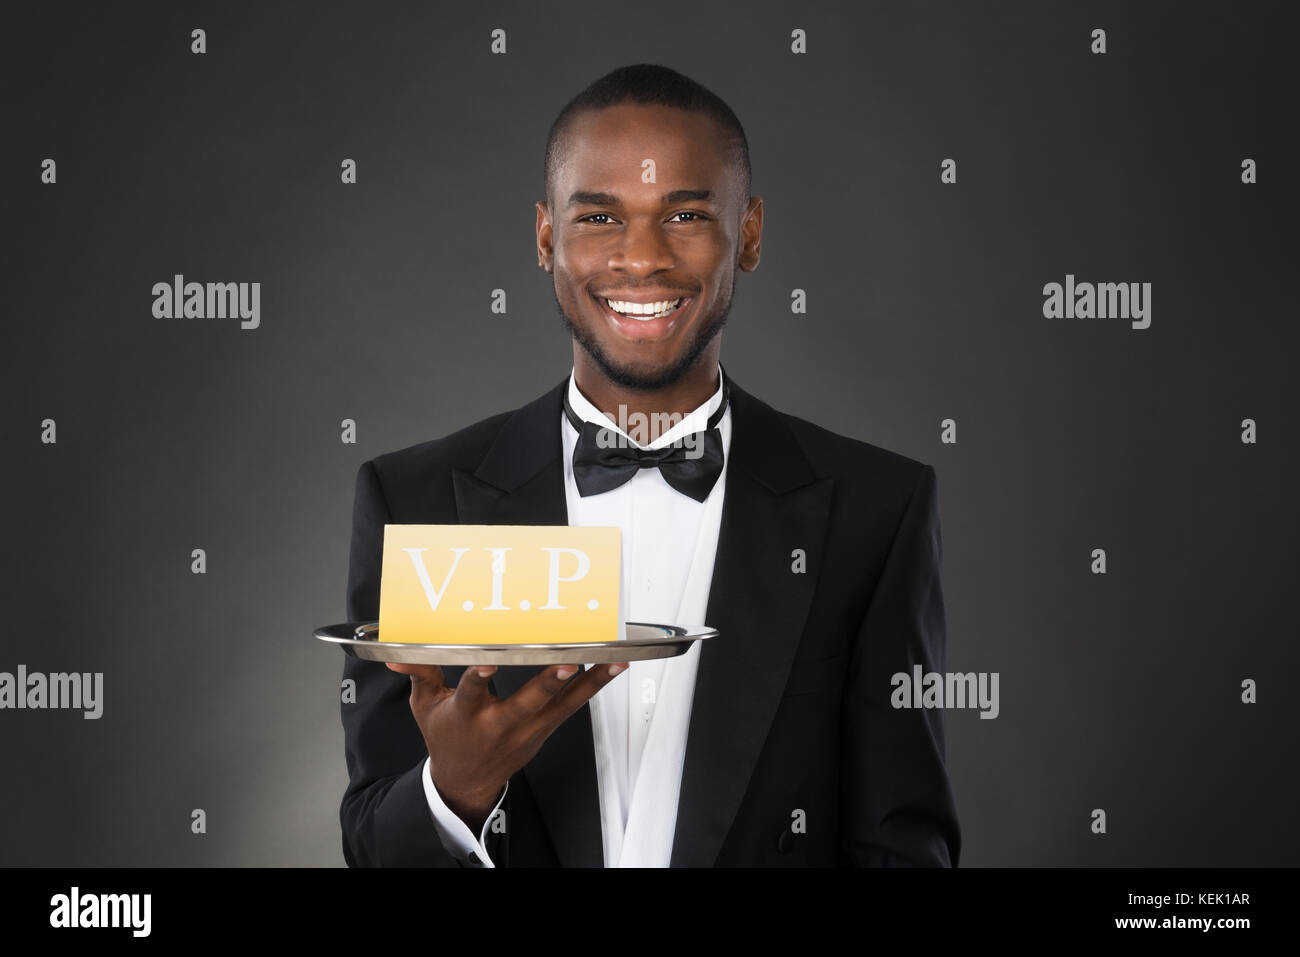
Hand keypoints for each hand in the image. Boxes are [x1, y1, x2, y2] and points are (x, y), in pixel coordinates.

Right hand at [385, 658, 627, 832]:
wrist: (467, 781)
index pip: (471, 693)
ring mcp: (528, 729)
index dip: (479, 676)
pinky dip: (595, 686)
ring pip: (562, 704)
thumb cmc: (447, 738)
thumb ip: (419, 675)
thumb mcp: (425, 708)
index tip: (488, 660)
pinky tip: (613, 667)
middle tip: (566, 663)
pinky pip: (574, 706)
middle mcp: (501, 724)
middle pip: (528, 702)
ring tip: (612, 660)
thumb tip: (396, 655)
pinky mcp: (545, 729)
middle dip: (548, 683)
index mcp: (467, 716)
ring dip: (589, 681)